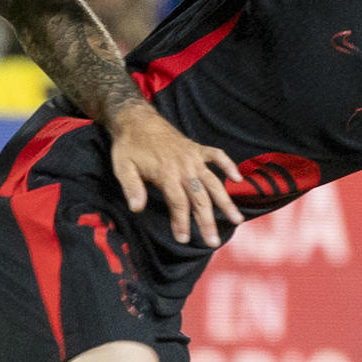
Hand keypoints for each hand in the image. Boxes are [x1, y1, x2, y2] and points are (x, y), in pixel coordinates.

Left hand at [109, 103, 242, 247]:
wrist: (135, 119)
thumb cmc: (128, 146)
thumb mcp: (122, 167)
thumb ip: (131, 187)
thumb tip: (136, 208)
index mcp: (166, 173)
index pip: (178, 203)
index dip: (181, 222)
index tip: (184, 240)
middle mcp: (184, 167)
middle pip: (199, 198)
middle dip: (207, 221)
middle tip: (213, 243)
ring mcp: (193, 157)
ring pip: (213, 182)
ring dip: (226, 202)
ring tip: (237, 220)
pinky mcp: (197, 149)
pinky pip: (217, 156)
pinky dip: (229, 165)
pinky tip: (238, 179)